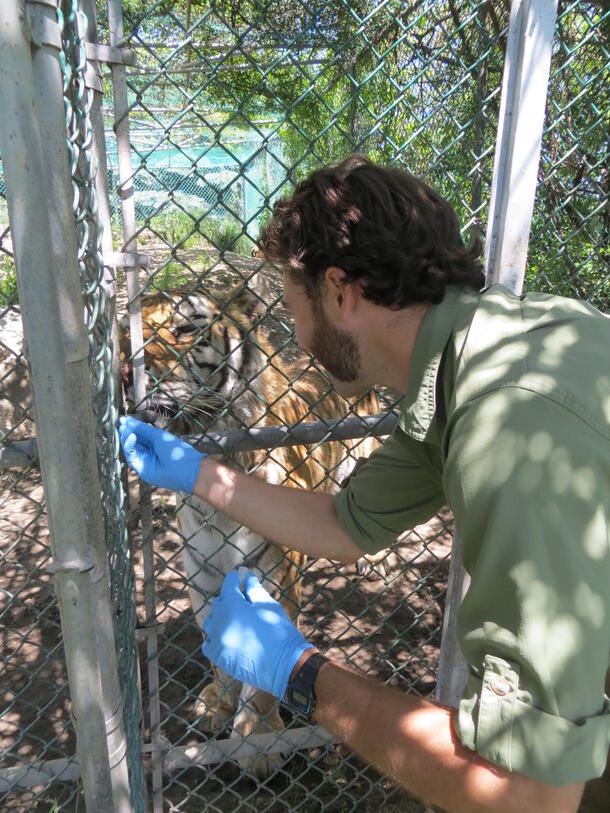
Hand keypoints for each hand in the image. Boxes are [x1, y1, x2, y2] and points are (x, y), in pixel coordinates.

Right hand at [118, 415, 204, 493]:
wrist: (185, 469)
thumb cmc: (175, 450)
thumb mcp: (157, 436)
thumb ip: (142, 429)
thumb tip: (128, 420)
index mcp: (153, 443)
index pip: (138, 434)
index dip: (131, 426)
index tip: (123, 419)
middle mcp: (147, 451)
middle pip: (132, 441)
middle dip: (126, 431)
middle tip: (121, 423)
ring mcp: (143, 460)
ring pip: (129, 448)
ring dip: (126, 437)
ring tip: (124, 428)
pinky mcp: (140, 468)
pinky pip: (131, 456)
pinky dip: (129, 446)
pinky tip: (131, 437)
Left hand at [202, 570, 314, 698]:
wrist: (285, 665)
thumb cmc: (279, 631)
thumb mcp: (269, 605)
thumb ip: (254, 588)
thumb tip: (246, 574)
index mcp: (233, 607)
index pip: (228, 587)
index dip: (233, 579)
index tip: (236, 575)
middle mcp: (220, 623)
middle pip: (218, 604)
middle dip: (228, 599)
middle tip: (241, 598)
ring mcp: (218, 642)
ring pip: (211, 623)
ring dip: (220, 618)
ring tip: (233, 619)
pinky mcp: (219, 658)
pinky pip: (209, 644)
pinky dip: (215, 638)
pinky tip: (226, 636)